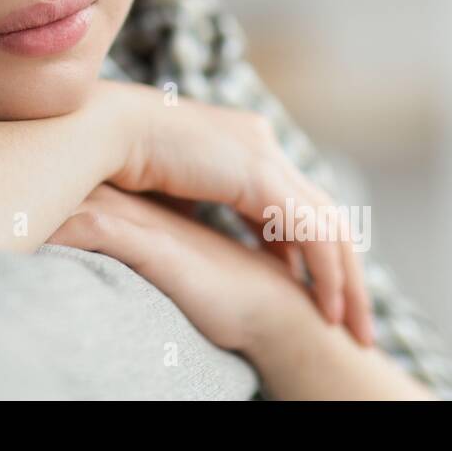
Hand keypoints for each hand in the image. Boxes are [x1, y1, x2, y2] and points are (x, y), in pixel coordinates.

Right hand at [93, 80, 372, 346]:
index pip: (290, 197)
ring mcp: (264, 155)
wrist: (102, 128)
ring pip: (330, 225)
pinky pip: (313, 234)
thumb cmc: (115, 156)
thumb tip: (189, 221)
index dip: (301, 244)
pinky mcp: (260, 177)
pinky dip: (326, 273)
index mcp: (241, 139)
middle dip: (340, 266)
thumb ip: (192, 200)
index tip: (301, 282)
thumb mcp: (166, 183)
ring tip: (347, 322)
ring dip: (344, 278)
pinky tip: (327, 305)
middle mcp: (261, 141)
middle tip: (350, 313)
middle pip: (323, 211)